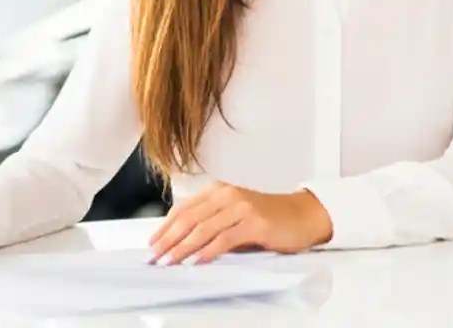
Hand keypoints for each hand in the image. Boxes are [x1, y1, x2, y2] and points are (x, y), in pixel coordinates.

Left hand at [147, 182, 331, 265]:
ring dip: (183, 248)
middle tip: (154, 256)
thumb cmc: (267, 218)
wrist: (301, 215)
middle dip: (168, 240)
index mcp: (218, 190)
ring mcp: (241, 207)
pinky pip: (225, 238)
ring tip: (170, 261)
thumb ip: (210, 223)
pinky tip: (198, 261)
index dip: (164, 228)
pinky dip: (209, 251)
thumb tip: (179, 243)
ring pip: (203, 228)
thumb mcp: (233, 214)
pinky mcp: (254, 223)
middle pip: (189, 218)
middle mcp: (227, 194)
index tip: (152, 244)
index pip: (183, 209)